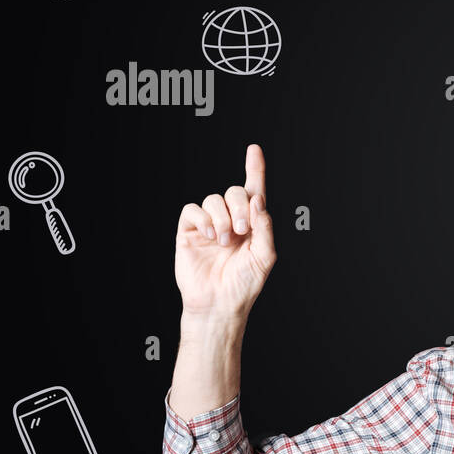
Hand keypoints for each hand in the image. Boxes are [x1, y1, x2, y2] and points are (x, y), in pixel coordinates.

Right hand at [175, 144, 276, 319]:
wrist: (219, 304)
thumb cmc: (244, 284)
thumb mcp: (265, 256)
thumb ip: (265, 227)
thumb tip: (257, 200)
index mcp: (251, 224)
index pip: (254, 191)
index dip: (255, 169)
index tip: (254, 149)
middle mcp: (230, 220)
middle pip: (233, 192)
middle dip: (239, 206)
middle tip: (241, 231)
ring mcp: (209, 225)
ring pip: (213, 199)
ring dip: (222, 217)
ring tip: (225, 241)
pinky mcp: (189, 232)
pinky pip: (192, 210)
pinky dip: (203, 218)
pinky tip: (210, 235)